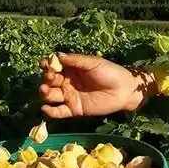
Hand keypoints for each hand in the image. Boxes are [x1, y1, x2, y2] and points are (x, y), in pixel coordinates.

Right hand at [38, 53, 155, 118]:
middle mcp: (67, 82)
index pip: (53, 67)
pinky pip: (59, 111)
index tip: (45, 65)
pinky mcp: (74, 109)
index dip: (46, 66)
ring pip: (51, 96)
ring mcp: (70, 96)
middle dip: (46, 79)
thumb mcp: (92, 63)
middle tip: (50, 78)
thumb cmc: (109, 72)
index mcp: (70, 69)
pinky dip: (50, 112)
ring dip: (44, 93)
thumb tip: (57, 55)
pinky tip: (46, 109)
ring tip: (45, 91)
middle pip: (49, 81)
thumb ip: (75, 60)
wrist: (124, 90)